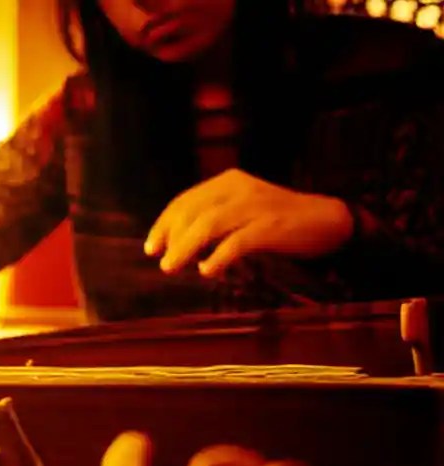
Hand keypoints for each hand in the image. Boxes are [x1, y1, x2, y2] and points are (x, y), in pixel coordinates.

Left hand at [144, 169, 354, 276]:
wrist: (328, 220)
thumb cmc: (276, 221)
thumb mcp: (240, 212)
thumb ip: (211, 220)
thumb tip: (174, 246)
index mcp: (228, 182)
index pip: (185, 201)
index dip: (164, 225)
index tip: (151, 248)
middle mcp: (239, 188)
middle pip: (192, 212)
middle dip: (172, 238)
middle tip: (163, 263)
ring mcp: (256, 205)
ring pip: (209, 224)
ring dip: (186, 248)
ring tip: (172, 267)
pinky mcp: (272, 225)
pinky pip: (238, 241)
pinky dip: (218, 257)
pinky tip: (207, 271)